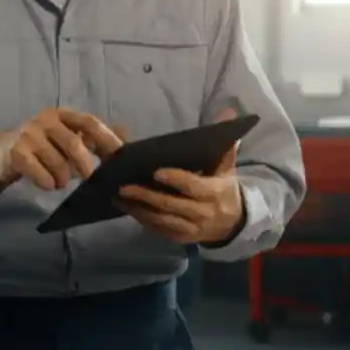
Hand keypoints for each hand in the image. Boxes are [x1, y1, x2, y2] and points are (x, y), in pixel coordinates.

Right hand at [0, 107, 124, 193]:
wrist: (1, 152)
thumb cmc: (42, 145)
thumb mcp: (66, 136)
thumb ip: (92, 137)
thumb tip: (125, 134)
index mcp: (62, 114)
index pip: (89, 122)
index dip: (106, 138)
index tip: (119, 155)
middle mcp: (46, 120)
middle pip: (74, 143)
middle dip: (85, 164)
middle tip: (89, 178)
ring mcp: (29, 134)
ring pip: (57, 162)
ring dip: (63, 178)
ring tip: (60, 182)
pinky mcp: (17, 153)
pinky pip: (41, 174)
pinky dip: (48, 183)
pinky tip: (47, 184)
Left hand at [115, 108, 243, 244]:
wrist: (232, 223)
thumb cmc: (222, 187)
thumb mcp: (225, 166)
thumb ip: (223, 142)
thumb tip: (228, 112)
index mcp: (214, 193)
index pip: (193, 187)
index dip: (176, 180)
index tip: (156, 172)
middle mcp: (202, 213)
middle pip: (171, 205)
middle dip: (147, 196)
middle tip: (123, 185)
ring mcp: (190, 228)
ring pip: (161, 219)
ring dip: (139, 208)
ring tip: (117, 194)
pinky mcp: (179, 238)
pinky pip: (158, 229)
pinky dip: (141, 218)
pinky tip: (126, 206)